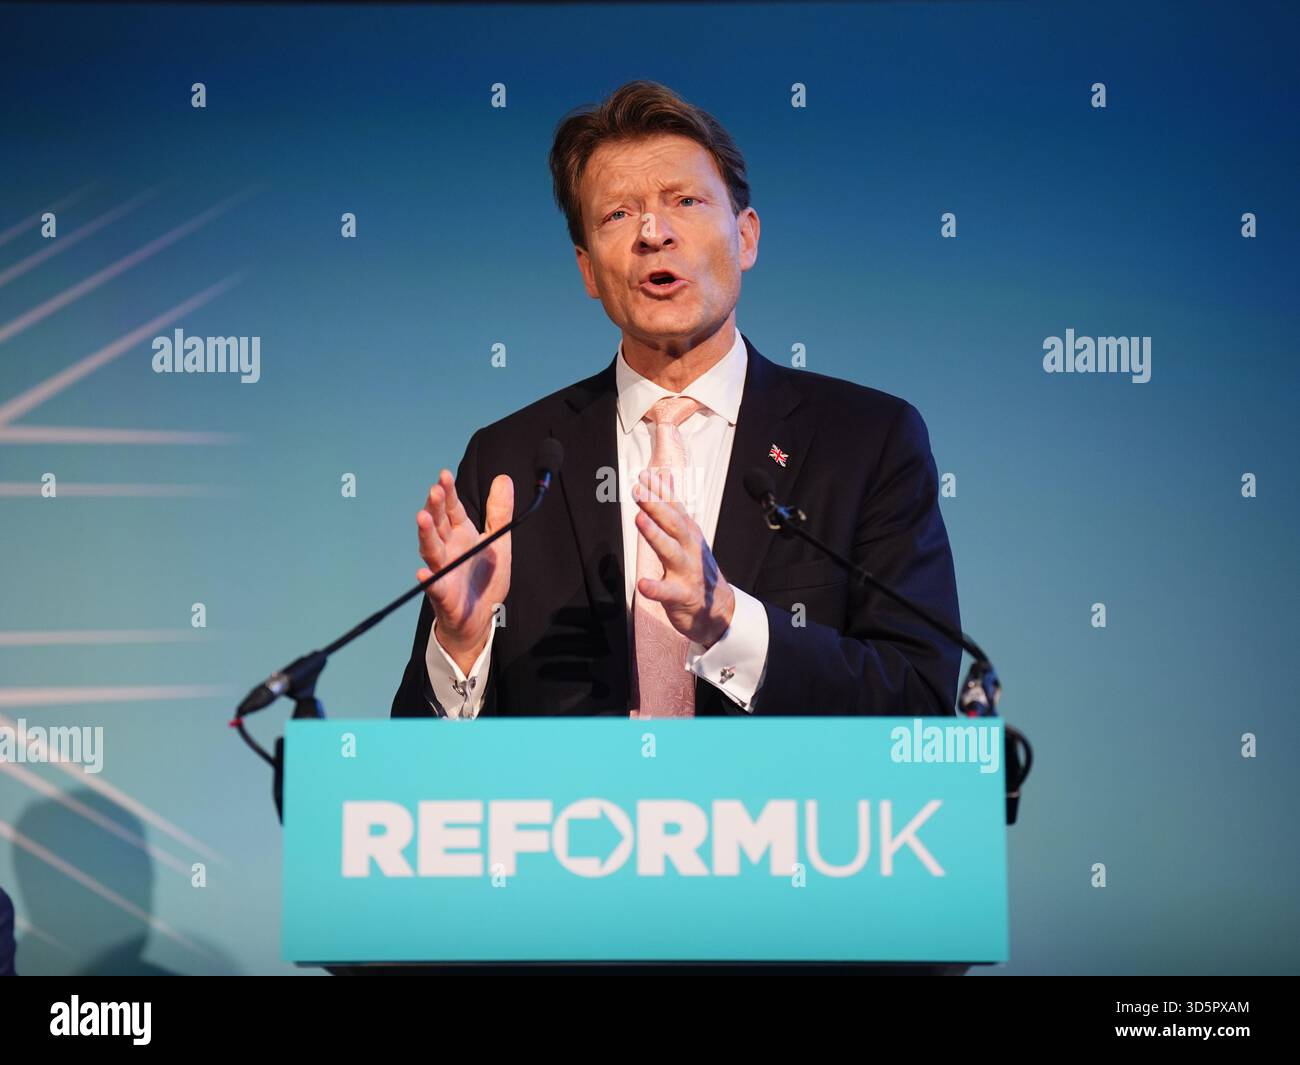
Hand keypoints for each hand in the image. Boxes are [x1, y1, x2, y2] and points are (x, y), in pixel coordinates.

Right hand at [415, 469, 513, 674]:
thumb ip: (499, 512)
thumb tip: (503, 479)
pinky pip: (435, 587)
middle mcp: (448, 549)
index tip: (444, 475)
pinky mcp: (444, 595)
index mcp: (460, 535)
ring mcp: (443, 571)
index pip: (451, 509)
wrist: (480, 617)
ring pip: (431, 550)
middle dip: (435, 507)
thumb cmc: (485, 578)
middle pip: (438, 524)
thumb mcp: (499, 542)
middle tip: (434, 489)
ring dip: (425, 534)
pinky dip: (428, 580)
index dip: (448, 492)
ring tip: (422, 518)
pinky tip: (422, 572)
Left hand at [632, 469, 735, 647]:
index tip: (643, 475)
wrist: (720, 609)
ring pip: (670, 551)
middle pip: (673, 524)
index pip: (674, 507)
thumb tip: (665, 478)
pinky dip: (655, 588)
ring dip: (655, 534)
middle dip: (655, 506)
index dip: (659, 491)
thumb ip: (674, 508)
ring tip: (639, 519)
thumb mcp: (688, 536)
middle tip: (638, 490)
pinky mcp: (682, 595)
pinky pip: (667, 592)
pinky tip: (643, 584)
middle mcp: (689, 549)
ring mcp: (687, 572)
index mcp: (688, 534)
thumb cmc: (697, 570)